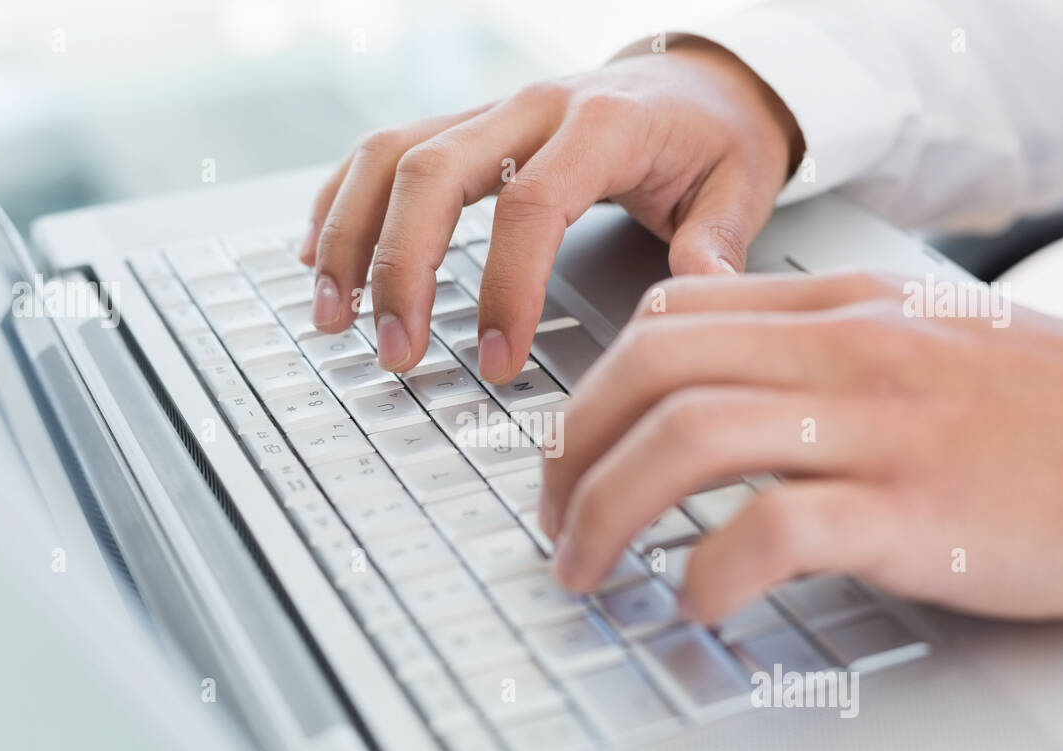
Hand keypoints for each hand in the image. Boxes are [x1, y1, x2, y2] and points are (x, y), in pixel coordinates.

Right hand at [300, 38, 802, 380]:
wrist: (698, 78)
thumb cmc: (714, 136)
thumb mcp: (742, 182)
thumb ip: (718, 240)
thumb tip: (699, 295)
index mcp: (603, 124)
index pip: (531, 204)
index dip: (506, 288)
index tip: (497, 361)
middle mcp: (533, 108)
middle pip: (434, 173)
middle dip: (401, 269)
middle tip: (396, 351)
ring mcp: (492, 112)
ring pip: (392, 156)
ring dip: (351, 236)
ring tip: (332, 314)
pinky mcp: (467, 127)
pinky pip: (385, 151)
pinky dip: (343, 202)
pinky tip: (321, 255)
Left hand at [539, 272, 1062, 621]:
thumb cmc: (1033, 406)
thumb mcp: (917, 336)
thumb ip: (809, 344)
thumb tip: (700, 376)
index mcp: (841, 308)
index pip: (670, 319)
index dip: (592, 387)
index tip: (568, 446)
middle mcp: (847, 353)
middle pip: (655, 372)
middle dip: (571, 448)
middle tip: (549, 515)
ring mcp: (878, 428)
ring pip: (689, 440)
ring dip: (607, 510)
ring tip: (584, 566)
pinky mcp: (912, 512)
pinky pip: (772, 528)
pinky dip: (709, 569)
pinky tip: (693, 601)